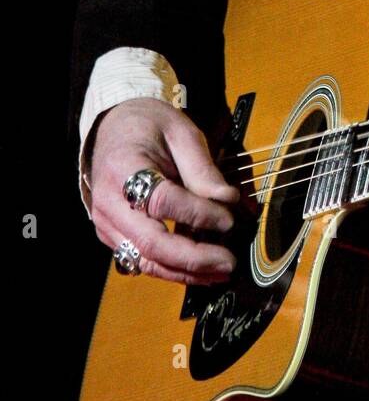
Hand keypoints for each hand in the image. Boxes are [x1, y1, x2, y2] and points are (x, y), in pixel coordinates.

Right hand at [87, 97, 240, 284]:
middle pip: (150, 242)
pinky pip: (142, 261)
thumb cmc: (148, 127)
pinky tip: (202, 271)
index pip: (162, 201)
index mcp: (123, 167)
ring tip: (221, 272)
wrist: (111, 129)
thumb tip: (228, 200)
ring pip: (145, 261)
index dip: (198, 214)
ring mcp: (107, 225)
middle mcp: (109, 203)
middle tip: (229, 261)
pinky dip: (173, 270)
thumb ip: (202, 168)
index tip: (229, 219)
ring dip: (186, 272)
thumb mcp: (180, 132)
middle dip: (193, 257)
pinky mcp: (113, 237)